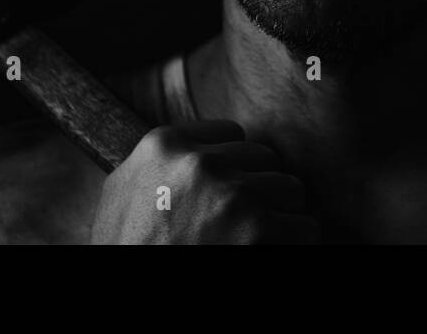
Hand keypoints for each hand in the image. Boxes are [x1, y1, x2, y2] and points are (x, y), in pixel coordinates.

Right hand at [90, 120, 318, 243]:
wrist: (126, 293)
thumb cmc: (122, 248)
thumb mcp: (122, 193)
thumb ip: (155, 165)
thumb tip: (184, 154)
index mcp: (165, 145)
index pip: (232, 133)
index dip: (236, 165)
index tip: (229, 190)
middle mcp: (200, 162)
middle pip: (264, 157)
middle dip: (261, 186)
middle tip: (246, 217)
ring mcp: (231, 193)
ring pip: (289, 188)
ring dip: (281, 213)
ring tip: (262, 236)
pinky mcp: (257, 229)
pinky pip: (305, 227)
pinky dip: (297, 243)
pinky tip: (278, 251)